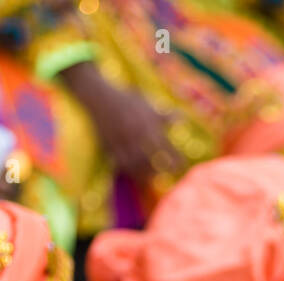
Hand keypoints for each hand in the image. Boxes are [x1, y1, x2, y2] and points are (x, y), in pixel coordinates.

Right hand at [62, 62, 183, 179]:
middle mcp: (138, 136)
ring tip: (153, 178)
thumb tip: (183, 119)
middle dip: (163, 169)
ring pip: (137, 164)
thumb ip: (165, 115)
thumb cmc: (127, 100)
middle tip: (168, 175)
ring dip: (147, 173)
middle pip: (154, 159)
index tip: (183, 166)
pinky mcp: (111, 147)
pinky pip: (121, 163)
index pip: (168, 147)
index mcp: (150, 126)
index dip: (177, 158)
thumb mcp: (148, 105)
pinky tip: (134, 174)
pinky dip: (129, 170)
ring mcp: (124, 142)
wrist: (100, 98)